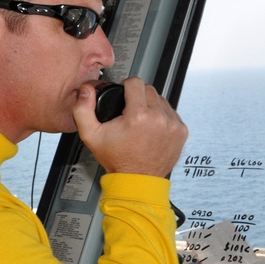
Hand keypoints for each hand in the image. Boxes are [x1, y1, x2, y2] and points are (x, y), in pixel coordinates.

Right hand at [73, 78, 187, 176]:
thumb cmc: (118, 160)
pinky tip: (153, 128)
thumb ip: (83, 109)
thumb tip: (86, 91)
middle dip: (138, 97)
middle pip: (149, 89)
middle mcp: (158, 118)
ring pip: (161, 100)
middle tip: (131, 111)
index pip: (135, 82)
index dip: (126, 86)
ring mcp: (172, 125)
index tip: (124, 95)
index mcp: (138, 115)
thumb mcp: (91, 135)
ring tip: (142, 120)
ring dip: (152, 106)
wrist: (137, 180)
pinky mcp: (181, 132)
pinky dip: (163, 117)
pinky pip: (172, 113)